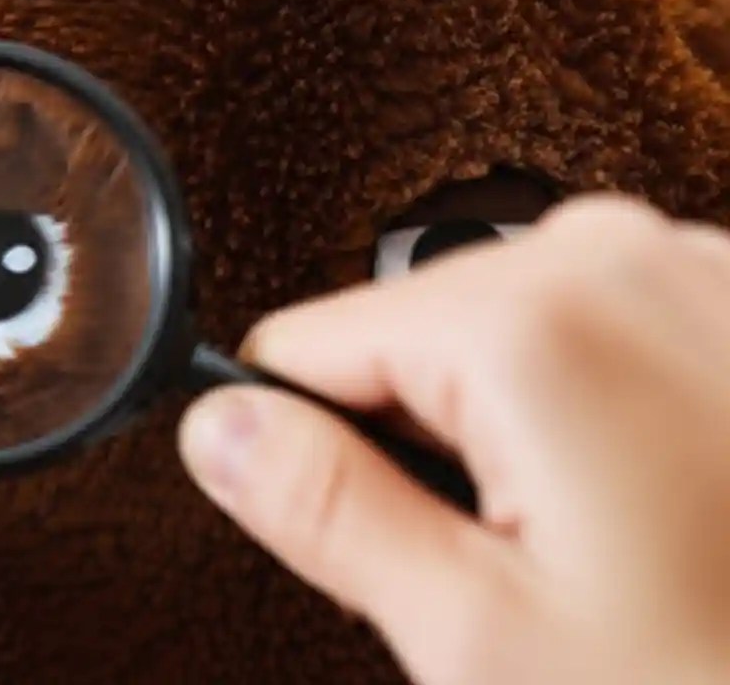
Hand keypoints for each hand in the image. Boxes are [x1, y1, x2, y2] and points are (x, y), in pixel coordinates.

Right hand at [178, 194, 729, 684]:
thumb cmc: (708, 679)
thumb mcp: (479, 633)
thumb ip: (323, 508)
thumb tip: (219, 430)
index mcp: (527, 323)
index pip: (301, 342)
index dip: (309, 444)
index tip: (378, 520)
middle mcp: (611, 256)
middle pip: (400, 333)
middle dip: (423, 440)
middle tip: (518, 549)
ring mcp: (686, 266)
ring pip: (489, 330)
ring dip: (510, 428)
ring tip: (600, 527)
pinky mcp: (726, 296)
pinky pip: (583, 325)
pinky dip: (587, 403)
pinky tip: (652, 488)